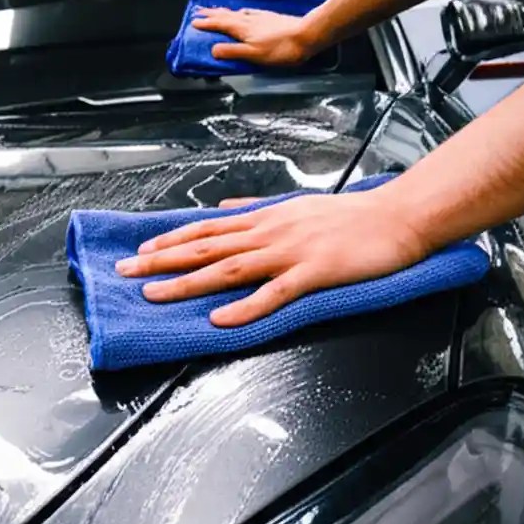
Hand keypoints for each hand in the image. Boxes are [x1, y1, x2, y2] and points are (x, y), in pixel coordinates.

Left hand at [114, 188, 429, 326]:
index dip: (171, 240)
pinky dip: (244, 307)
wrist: (397, 217)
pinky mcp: (313, 274)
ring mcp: (290, 253)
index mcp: (265, 218)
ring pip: (229, 269)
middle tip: (127, 273)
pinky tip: (219, 319)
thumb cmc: (350, 215)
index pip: (207, 228)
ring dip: (188, 283)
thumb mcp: (295, 204)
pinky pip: (273, 294)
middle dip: (162, 261)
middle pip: (206, 247)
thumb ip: (256, 209)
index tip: (141, 251)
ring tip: (156, 296)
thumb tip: (224, 209)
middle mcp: (270, 232)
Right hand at [192, 8, 313, 66]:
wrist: (307, 36)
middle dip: (211, 14)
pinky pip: (249, 12)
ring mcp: (260, 18)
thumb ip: (232, 52)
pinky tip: (243, 12)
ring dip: (224, 11)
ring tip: (216, 10)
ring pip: (236, 12)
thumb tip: (213, 50)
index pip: (219, 24)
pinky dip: (240, 12)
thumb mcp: (253, 54)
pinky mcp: (270, 18)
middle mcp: (249, 20)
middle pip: (226, 15)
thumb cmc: (282, 48)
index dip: (206, 23)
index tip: (194, 22)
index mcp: (242, 28)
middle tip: (199, 11)